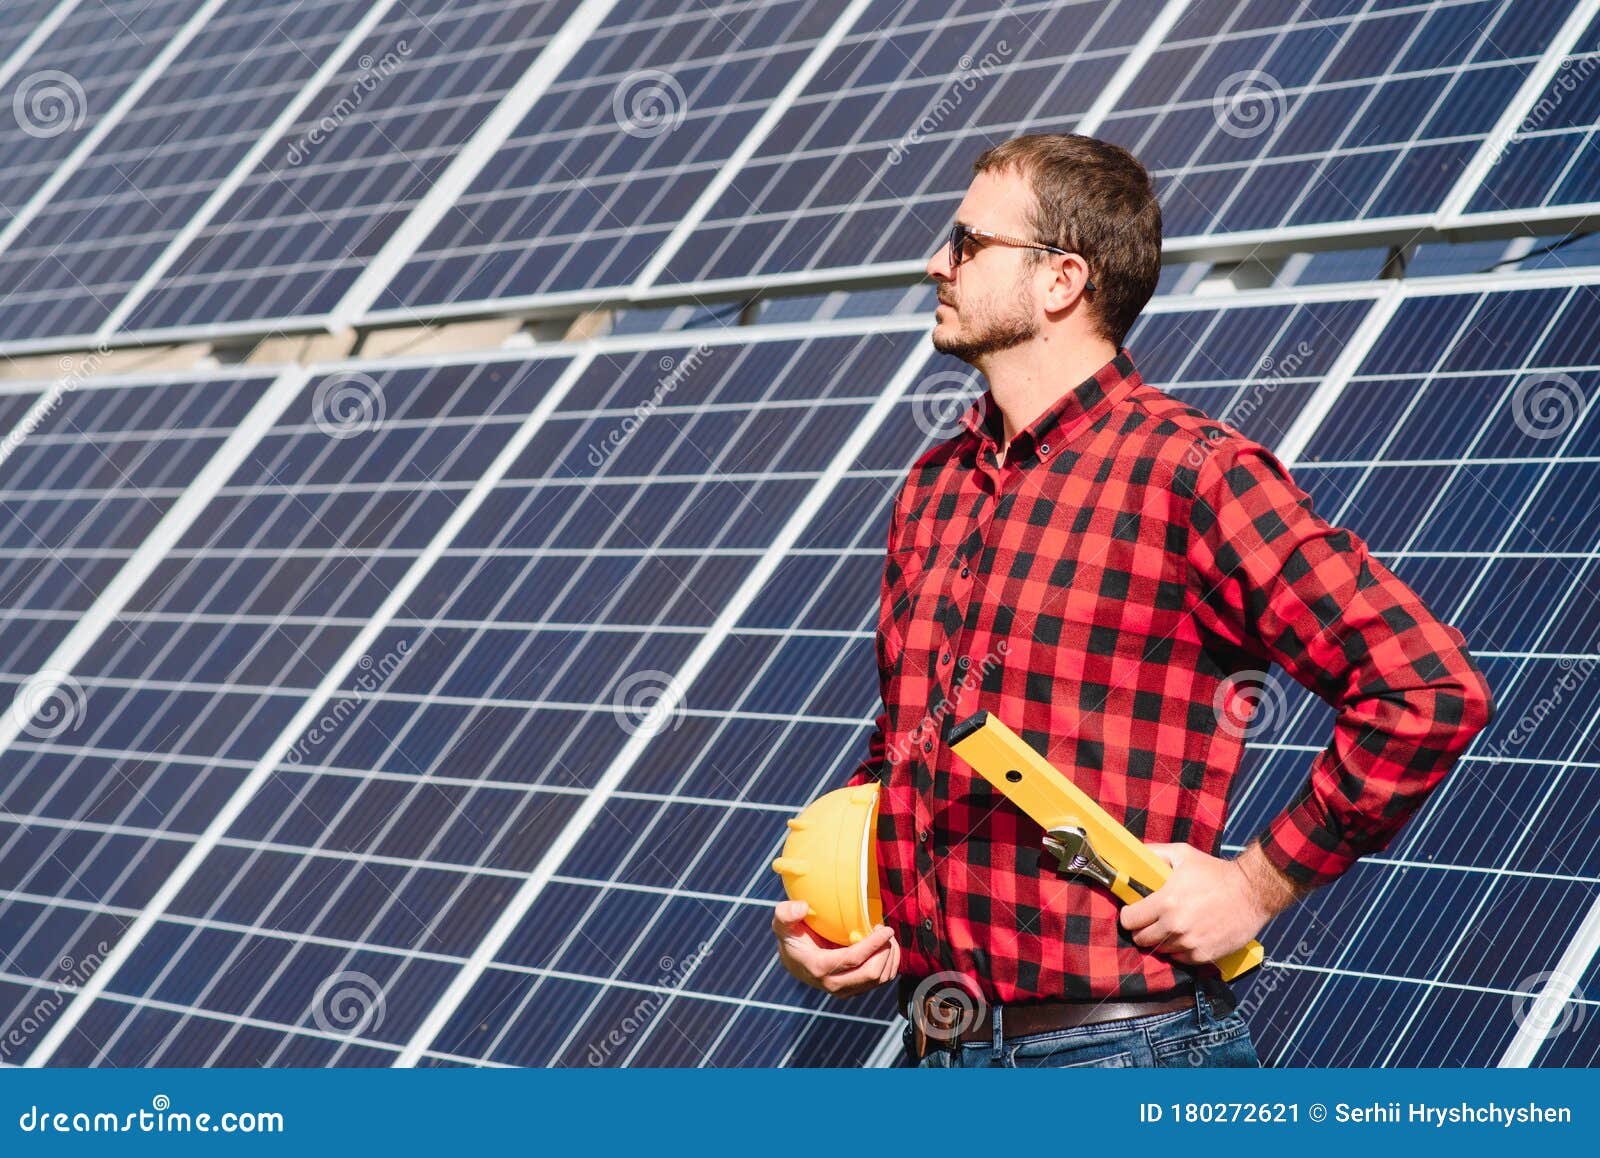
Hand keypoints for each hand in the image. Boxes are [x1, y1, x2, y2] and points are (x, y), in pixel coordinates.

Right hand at [772, 900, 900, 997]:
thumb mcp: (782, 924)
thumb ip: (786, 913)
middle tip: (885, 931)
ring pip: (879, 979)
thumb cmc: (792, 938)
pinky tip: (884, 948)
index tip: (885, 928)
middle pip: (872, 974)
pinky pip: (879, 980)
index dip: (873, 944)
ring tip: (887, 939)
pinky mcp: (854, 990)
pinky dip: (888, 964)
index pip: (854, 960)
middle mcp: (833, 984)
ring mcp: (845, 990)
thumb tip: (802, 908)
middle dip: (885, 951)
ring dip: (889, 958)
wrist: (794, 961)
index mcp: (818, 967)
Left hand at [1118, 841, 1303, 965]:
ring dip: (1162, 941)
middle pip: (1141, 939)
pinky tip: (1186, 936)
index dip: (1129, 915)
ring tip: (1171, 927)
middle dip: (1141, 930)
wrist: (1252, 892)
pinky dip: (1180, 951)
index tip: (1134, 911)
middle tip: (1150, 921)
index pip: (1129, 920)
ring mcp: (1190, 943)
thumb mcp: (1183, 854)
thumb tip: (1135, 855)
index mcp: (1166, 902)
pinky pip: (1181, 959)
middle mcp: (1175, 926)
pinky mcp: (1204, 955)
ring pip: (1161, 950)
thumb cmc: (1216, 872)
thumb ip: (1154, 853)